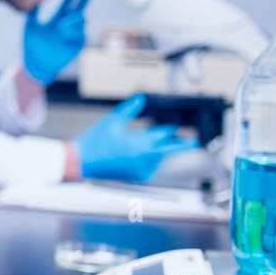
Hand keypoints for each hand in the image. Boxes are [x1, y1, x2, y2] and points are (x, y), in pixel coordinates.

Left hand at [23, 0, 93, 85]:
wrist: (37, 64)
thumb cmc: (33, 47)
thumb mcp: (30, 26)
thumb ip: (33, 11)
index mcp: (58, 19)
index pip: (69, 0)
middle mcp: (69, 24)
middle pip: (80, 5)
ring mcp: (74, 33)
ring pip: (80, 17)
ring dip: (71, 17)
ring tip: (61, 23)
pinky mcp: (78, 43)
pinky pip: (80, 31)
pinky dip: (72, 29)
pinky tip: (64, 32)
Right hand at [74, 94, 199, 181]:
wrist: (82, 161)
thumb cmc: (96, 141)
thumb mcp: (112, 120)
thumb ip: (130, 109)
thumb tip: (141, 98)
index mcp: (141, 143)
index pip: (164, 134)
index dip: (170, 129)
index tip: (175, 126)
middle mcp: (145, 158)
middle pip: (169, 150)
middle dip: (181, 145)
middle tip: (193, 142)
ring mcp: (141, 169)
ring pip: (159, 158)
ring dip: (162, 151)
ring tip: (165, 146)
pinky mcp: (136, 176)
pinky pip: (151, 167)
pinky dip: (152, 161)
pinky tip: (147, 156)